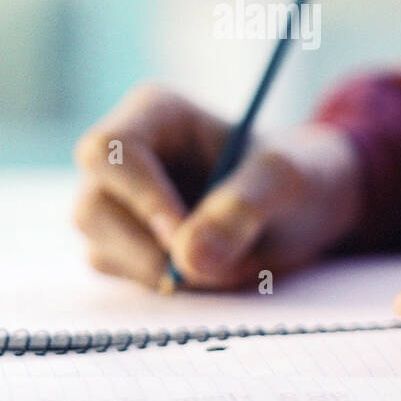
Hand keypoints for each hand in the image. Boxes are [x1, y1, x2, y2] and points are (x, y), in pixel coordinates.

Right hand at [73, 82, 363, 290]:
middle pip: (93, 208)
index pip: (110, 151)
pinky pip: (123, 278)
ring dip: (163, 273)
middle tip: (214, 270)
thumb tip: (189, 257)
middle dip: (149, 249)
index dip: (140, 198)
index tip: (184, 240)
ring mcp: (118, 204)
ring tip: (230, 263)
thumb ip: (242, 208)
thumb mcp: (287, 182)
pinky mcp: (124, 246)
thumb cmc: (298, 176)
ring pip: (102, 249)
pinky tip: (213, 273)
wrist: (307, 209)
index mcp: (155, 114)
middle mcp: (125, 156)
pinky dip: (167, 286)